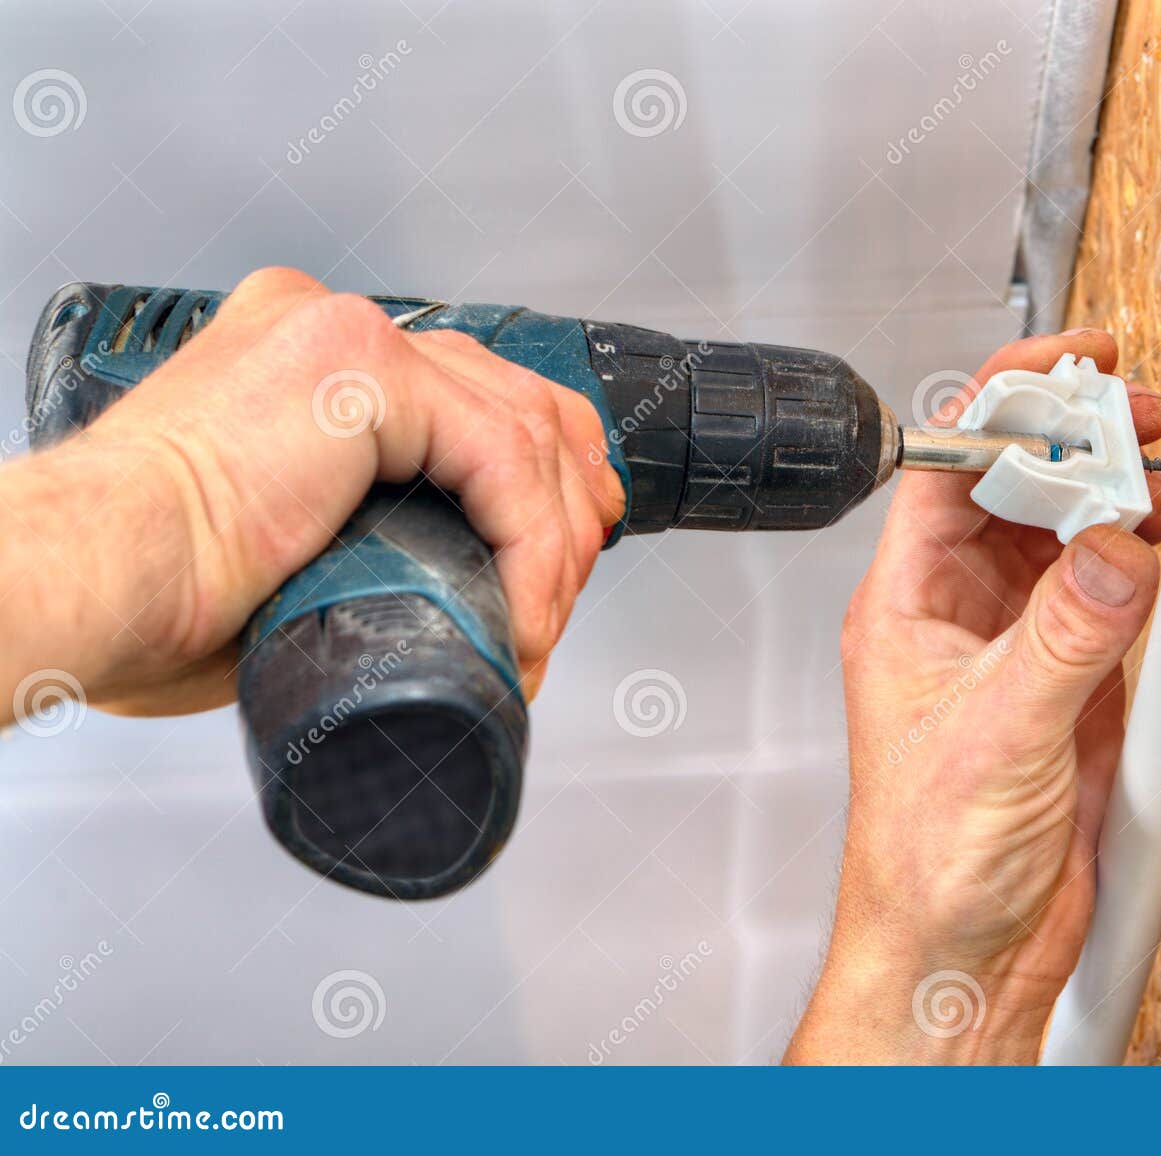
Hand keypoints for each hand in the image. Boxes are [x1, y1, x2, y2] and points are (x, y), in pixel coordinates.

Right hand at [0, 267, 623, 719]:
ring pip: (518, 430)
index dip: (537, 467)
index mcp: (306, 359)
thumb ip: (360, 536)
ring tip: (541, 624)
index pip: (464, 392)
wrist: (92, 582)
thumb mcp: (285, 549)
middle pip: (509, 396)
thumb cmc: (152, 589)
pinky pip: (499, 458)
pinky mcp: (363, 370)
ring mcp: (346, 336)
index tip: (566, 542)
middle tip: (571, 587)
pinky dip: (530, 546)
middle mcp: (329, 327)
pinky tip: (525, 611)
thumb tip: (434, 586)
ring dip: (552, 543)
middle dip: (566, 499)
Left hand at [786, 328, 1160, 1063]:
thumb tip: (1117, 552)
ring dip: (1116, 501)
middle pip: (1017, 488)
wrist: (965, 953)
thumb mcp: (995, 738)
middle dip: (1074, 441)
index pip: (948, 470)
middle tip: (1137, 413)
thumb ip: (1063, 641)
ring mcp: (1022, 646)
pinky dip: (1148, 568)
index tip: (1065, 365)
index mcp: (908, 604)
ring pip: (1071, 538)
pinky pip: (1116, 600)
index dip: (1002, 405)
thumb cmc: (926, 860)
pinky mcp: (1075, 686)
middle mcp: (963, 613)